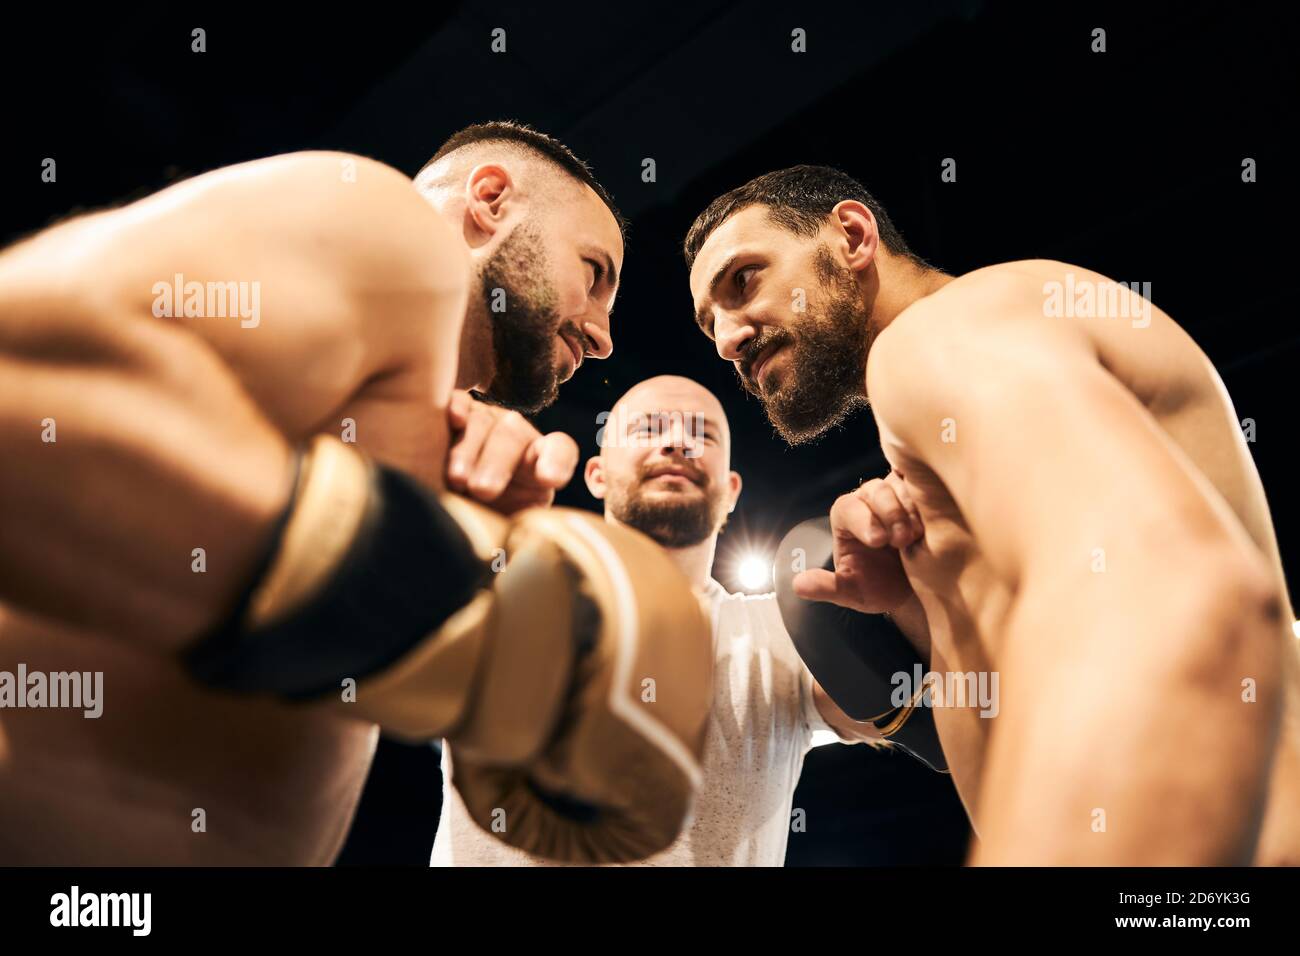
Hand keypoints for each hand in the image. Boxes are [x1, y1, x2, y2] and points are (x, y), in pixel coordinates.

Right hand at [445, 390, 577, 512]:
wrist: (453, 504)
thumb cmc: (487, 517)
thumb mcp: (509, 525)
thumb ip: (521, 525)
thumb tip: (523, 543)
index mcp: (540, 460)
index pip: (559, 451)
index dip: (557, 462)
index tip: (549, 479)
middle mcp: (514, 434)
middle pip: (513, 436)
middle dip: (497, 464)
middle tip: (483, 490)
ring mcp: (485, 419)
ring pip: (482, 424)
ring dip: (468, 452)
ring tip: (458, 479)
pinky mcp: (456, 412)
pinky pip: (459, 402)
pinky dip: (457, 408)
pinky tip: (455, 418)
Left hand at [792, 472, 922, 614]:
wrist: (913, 589)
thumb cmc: (878, 586)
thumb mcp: (852, 592)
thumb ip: (828, 587)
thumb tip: (799, 585)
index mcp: (847, 517)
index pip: (848, 508)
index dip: (862, 520)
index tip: (878, 541)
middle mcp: (869, 500)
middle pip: (876, 490)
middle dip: (890, 513)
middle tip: (902, 539)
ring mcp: (898, 495)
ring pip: (902, 487)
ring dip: (912, 509)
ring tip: (917, 536)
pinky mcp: (923, 498)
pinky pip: (926, 489)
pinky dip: (930, 504)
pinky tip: (932, 526)